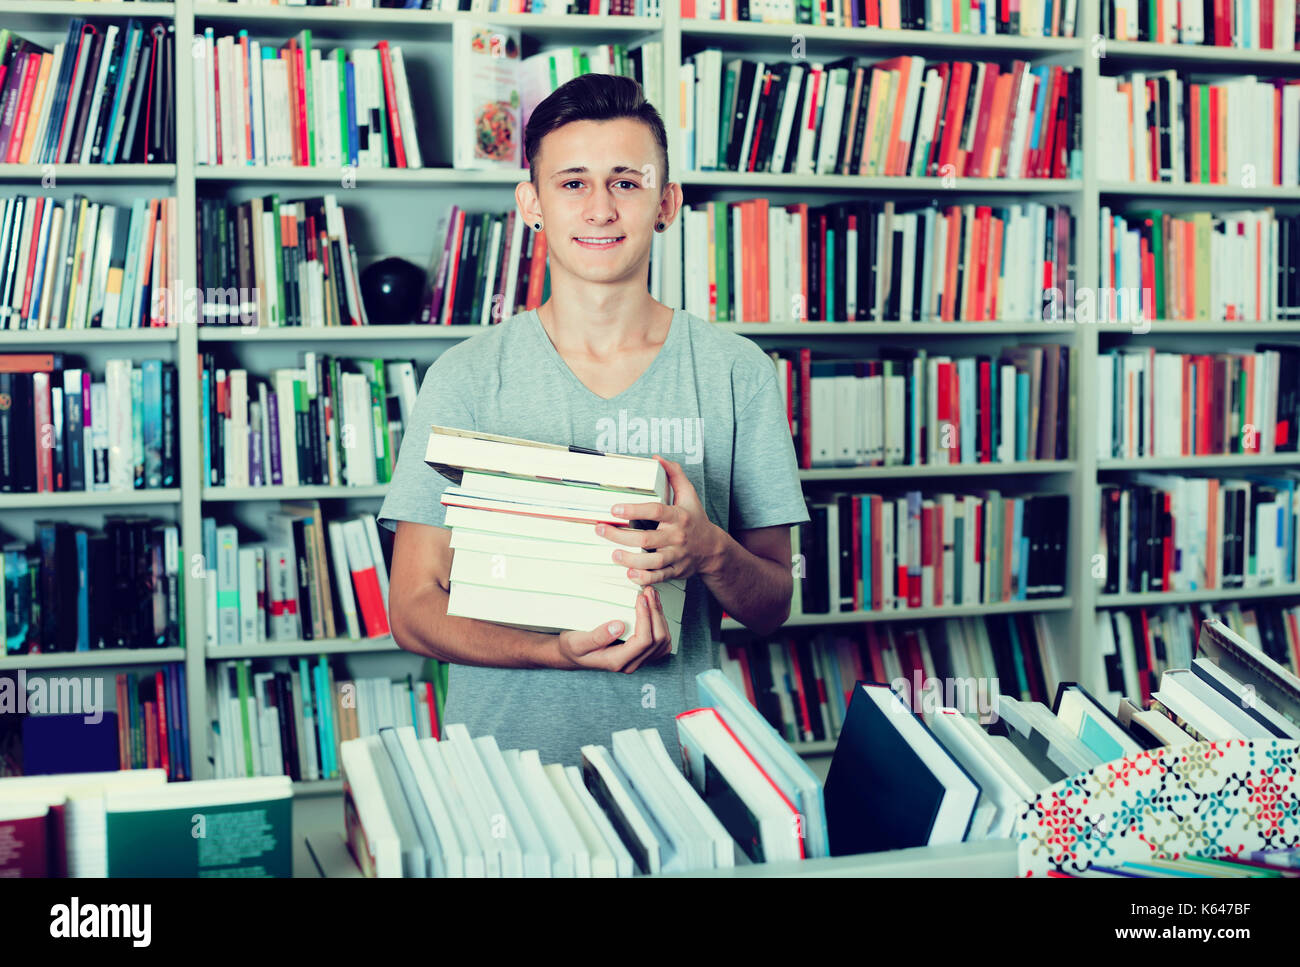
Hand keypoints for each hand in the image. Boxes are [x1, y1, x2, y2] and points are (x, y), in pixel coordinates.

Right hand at [554, 586, 673, 672]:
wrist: (573, 654)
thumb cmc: (574, 647)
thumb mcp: (577, 641)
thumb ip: (597, 637)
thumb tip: (619, 626)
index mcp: (618, 662)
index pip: (643, 641)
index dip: (646, 617)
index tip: (640, 598)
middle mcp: (631, 664)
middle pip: (658, 640)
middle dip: (656, 613)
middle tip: (648, 592)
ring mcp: (638, 661)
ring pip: (663, 642)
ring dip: (660, 617)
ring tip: (652, 596)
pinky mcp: (642, 654)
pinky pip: (661, 642)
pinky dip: (661, 623)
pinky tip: (653, 607)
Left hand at [597, 455, 723, 585]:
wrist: (712, 549)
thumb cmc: (695, 520)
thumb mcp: (689, 495)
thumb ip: (675, 475)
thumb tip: (657, 459)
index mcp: (678, 516)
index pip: (656, 511)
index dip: (634, 510)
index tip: (615, 509)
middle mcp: (677, 536)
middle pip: (647, 538)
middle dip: (621, 535)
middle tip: (601, 530)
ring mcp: (676, 555)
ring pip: (652, 560)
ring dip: (630, 559)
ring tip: (613, 554)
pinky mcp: (674, 571)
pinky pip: (659, 576)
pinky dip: (644, 578)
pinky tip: (629, 574)